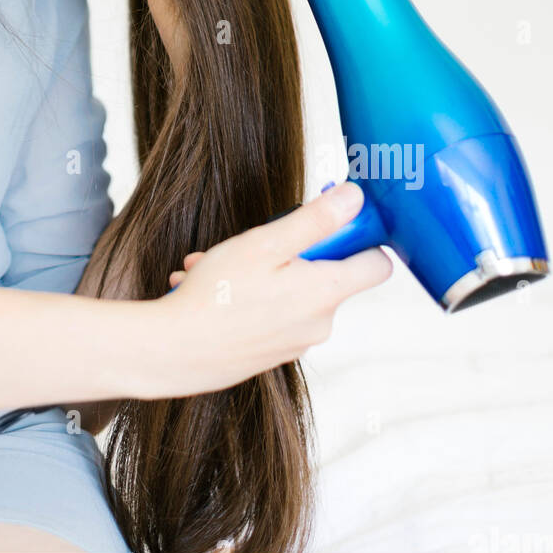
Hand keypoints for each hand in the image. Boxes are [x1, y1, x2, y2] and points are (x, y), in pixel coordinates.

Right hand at [148, 182, 392, 398]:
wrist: (175, 353)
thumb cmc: (218, 296)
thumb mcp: (265, 243)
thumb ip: (314, 220)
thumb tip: (354, 198)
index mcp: (326, 293)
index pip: (378, 264)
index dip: (361, 237)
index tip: (330, 223)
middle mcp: (320, 323)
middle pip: (325, 273)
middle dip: (288, 251)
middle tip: (250, 243)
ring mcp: (296, 342)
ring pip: (290, 291)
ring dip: (257, 273)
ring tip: (213, 266)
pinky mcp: (271, 354)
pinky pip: (270, 314)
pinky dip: (246, 298)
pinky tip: (208, 289)